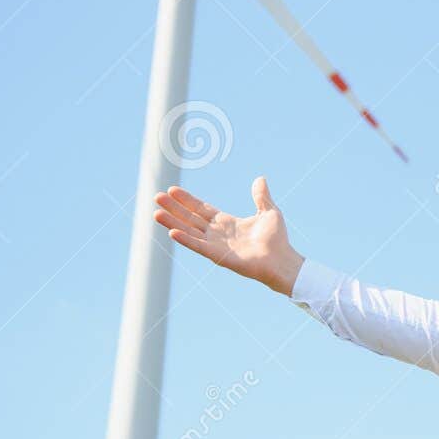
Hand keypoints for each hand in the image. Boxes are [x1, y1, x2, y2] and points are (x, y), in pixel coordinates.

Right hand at [153, 177, 305, 295]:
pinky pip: (198, 246)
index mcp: (227, 223)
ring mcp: (216, 245)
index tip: (173, 190)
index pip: (202, 209)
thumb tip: (260, 178)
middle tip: (157, 196)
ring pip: (189, 231)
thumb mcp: (269, 212)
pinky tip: (172, 232)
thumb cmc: (277, 240)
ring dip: (173, 222)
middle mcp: (218, 233)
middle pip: (191, 218)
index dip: (187, 200)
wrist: (281, 260)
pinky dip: (185, 239)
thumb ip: (261, 196)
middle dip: (174, 208)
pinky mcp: (218, 256)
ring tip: (156, 212)